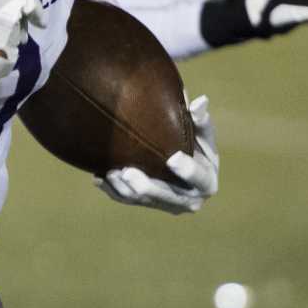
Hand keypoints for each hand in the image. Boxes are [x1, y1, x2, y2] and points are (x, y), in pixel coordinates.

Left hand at [95, 94, 219, 213]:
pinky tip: (100, 178)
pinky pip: (129, 201)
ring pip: (144, 201)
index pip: (199, 179)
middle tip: (128, 172)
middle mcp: (189, 200)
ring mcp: (167, 205)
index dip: (188, 170)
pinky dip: (114, 191)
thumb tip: (199, 102)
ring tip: (111, 173)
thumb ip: (201, 120)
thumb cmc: (196, 144)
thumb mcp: (202, 133)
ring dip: (125, 189)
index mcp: (207, 182)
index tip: (173, 158)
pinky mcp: (149, 204)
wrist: (183, 162)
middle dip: (146, 186)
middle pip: (167, 196)